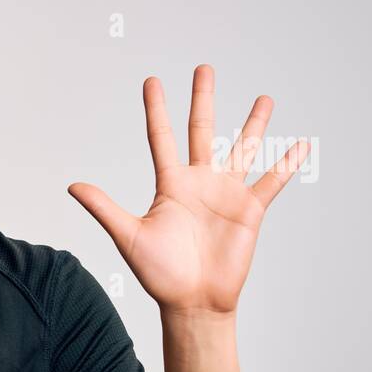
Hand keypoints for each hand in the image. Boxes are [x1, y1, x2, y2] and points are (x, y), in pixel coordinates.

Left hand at [67, 64, 309, 315]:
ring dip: (253, 125)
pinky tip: (299, 144)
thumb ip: (103, 208)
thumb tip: (71, 186)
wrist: (192, 302)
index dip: (156, 109)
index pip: (161, 137)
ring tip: (264, 98)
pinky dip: (286, 164)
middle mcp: (199, 183)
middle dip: (203, 99)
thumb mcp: (128, 236)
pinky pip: (271, 182)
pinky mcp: (250, 211)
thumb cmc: (159, 274)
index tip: (152, 81)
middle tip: (204, 68)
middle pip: (201, 131)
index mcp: (170, 185)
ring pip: (242, 149)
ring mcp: (226, 194)